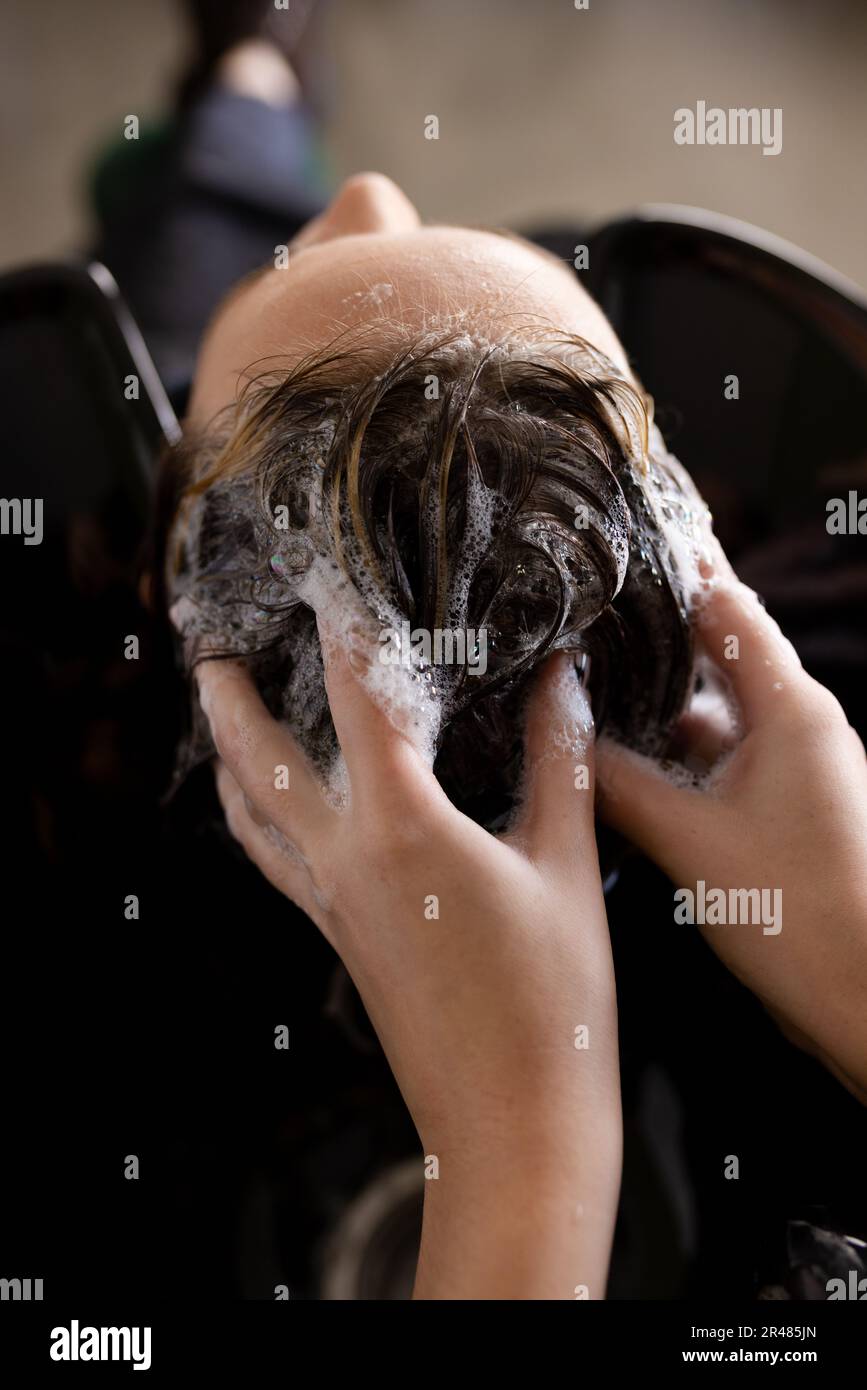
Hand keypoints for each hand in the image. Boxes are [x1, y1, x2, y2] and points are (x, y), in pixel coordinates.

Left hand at [198, 637, 621, 1298]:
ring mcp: (332, 906)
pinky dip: (257, 823)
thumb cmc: (553, 1000)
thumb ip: (557, 760)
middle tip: (209, 649)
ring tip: (217, 720)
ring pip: (251, 820)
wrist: (514, 1122)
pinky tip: (270, 815)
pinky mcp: (339, 940)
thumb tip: (561, 679)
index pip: (359, 699)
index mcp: (401, 828)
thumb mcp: (567, 865)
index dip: (346, 629)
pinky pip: (275, 864)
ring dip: (227, 763)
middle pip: (258, 763)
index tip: (331, 580)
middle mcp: (344, 861)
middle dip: (228, 700)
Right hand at [596, 578, 866, 1102]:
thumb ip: (618, 782)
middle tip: (582, 615)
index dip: (677, 570)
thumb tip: (562, 734)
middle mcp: (801, 726)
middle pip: (722, 654)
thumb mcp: (688, 840)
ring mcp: (799, 768)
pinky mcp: (789, 808)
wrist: (865, 999)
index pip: (729, 609)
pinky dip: (679, 754)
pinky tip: (625, 761)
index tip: (623, 540)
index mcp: (792, 710)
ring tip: (586, 684)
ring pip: (720, 713)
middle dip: (656, 635)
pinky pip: (726, 759)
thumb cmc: (795, 915)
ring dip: (662, 703)